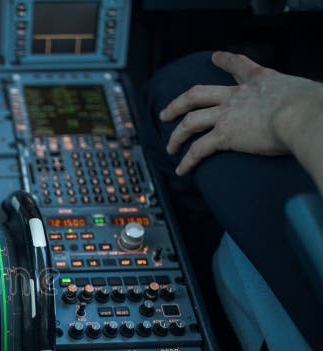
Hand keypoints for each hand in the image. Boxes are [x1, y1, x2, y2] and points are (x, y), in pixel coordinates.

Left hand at [159, 51, 321, 175]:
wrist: (303, 115)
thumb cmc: (312, 105)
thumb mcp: (304, 92)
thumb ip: (297, 98)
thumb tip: (310, 105)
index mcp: (260, 81)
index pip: (240, 66)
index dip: (226, 61)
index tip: (215, 57)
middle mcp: (237, 96)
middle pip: (197, 94)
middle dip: (178, 104)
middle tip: (166, 112)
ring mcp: (227, 115)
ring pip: (190, 122)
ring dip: (176, 136)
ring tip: (170, 147)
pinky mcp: (225, 135)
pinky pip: (198, 150)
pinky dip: (187, 161)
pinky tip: (182, 170)